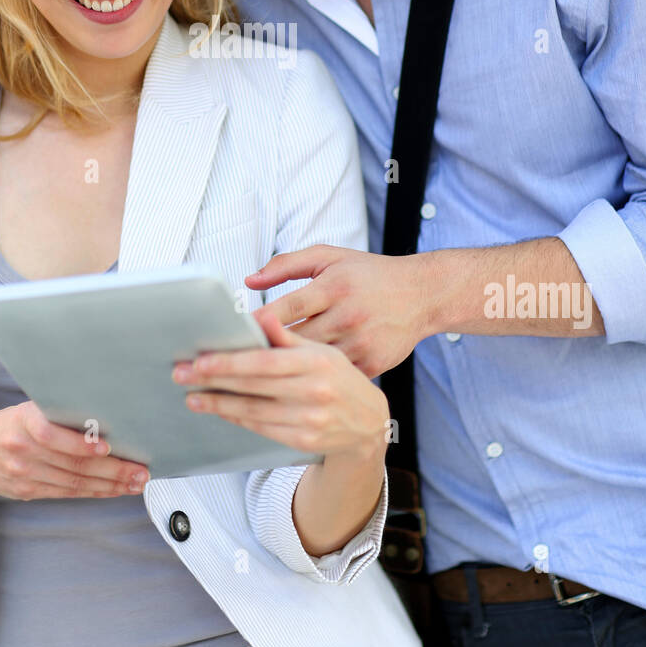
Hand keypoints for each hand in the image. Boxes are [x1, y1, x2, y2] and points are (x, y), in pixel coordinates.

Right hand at [0, 401, 150, 499]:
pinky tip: (112, 490)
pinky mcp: (27, 491)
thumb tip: (100, 416)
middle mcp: (23, 449)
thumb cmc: (7, 425)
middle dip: (112, 470)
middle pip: (73, 463)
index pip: (52, 434)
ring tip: (134, 483)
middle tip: (139, 472)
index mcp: (23, 421)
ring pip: (74, 482)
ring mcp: (24, 474)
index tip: (108, 447)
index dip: (81, 443)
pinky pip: (66, 493)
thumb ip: (55, 413)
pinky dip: (93, 492)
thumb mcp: (25, 409)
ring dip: (109, 485)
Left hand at [172, 308, 389, 459]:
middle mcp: (314, 391)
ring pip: (252, 410)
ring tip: (192, 396)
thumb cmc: (340, 377)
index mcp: (317, 361)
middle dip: (213, 381)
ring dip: (218, 403)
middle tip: (182, 375)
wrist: (369, 422)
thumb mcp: (322, 349)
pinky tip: (219, 409)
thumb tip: (259, 316)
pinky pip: (261, 428)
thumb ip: (289, 335)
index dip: (230, 362)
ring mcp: (309, 419)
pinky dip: (237, 418)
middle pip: (253, 386)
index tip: (200, 360)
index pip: (264, 361)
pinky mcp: (302, 440)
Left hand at [244, 245, 432, 377]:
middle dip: (259, 353)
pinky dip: (310, 384)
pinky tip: (284, 390)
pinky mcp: (372, 365)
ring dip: (280, 374)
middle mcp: (348, 316)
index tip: (230, 335)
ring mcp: (361, 344)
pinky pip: (334, 378)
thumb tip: (249, 281)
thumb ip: (287, 264)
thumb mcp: (330, 256)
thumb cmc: (369, 274)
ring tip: (245, 380)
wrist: (422, 295)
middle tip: (224, 363)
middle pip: (294, 342)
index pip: (286, 307)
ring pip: (311, 365)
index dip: (256, 323)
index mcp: (334, 286)